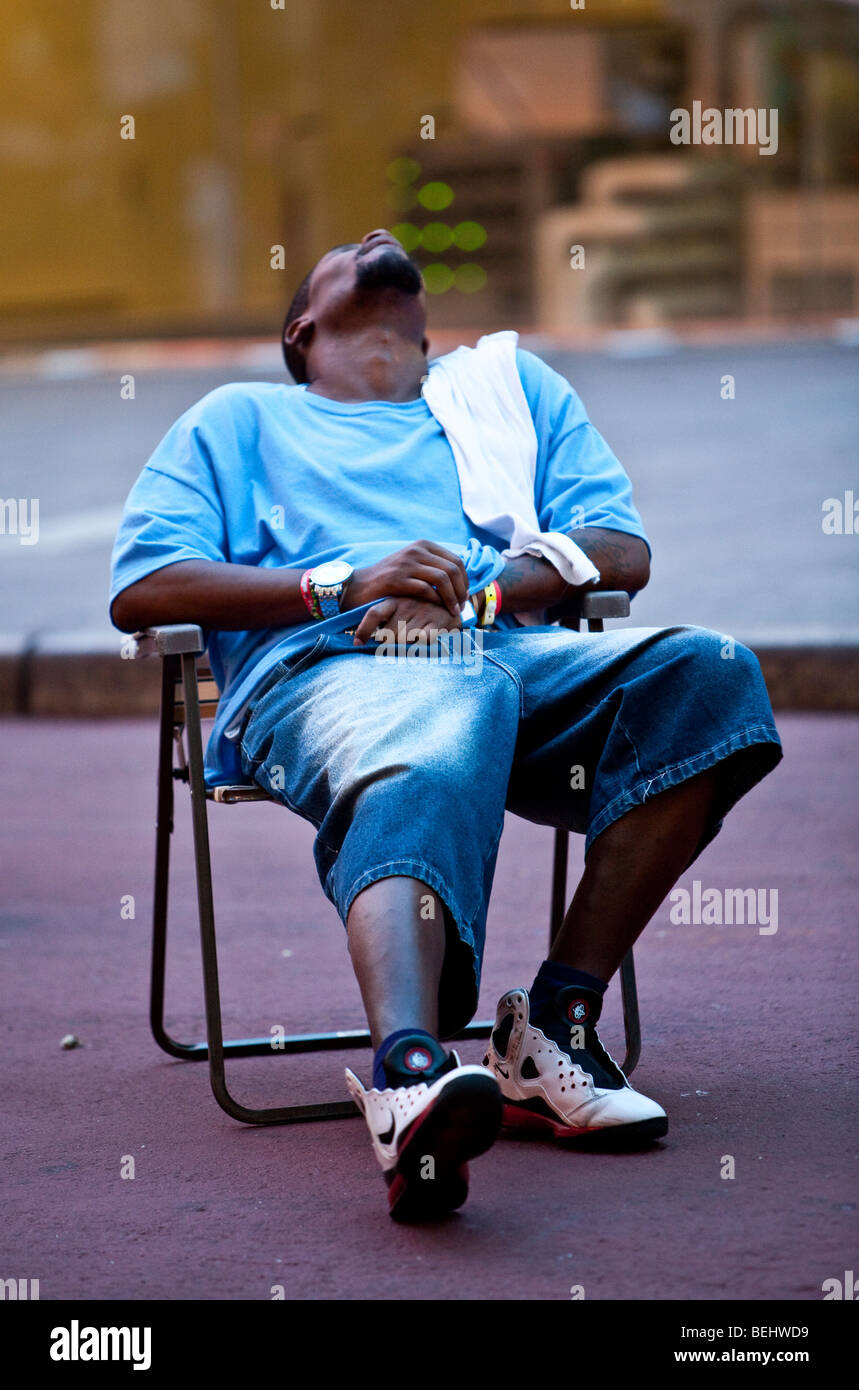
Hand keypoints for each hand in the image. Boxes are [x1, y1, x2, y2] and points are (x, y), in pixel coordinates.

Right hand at [345, 541, 467, 618]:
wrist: (359, 586)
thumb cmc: (390, 579)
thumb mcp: (413, 564)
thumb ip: (433, 565)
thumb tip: (461, 577)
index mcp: (423, 545)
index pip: (456, 560)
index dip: (465, 580)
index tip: (465, 595)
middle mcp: (416, 550)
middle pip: (452, 569)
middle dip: (462, 590)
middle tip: (463, 605)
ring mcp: (406, 563)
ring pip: (442, 579)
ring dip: (453, 597)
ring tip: (455, 610)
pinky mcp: (398, 579)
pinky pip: (427, 589)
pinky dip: (437, 601)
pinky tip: (440, 609)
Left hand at [352, 596, 460, 645]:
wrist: (451, 605)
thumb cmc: (419, 613)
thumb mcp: (399, 611)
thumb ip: (382, 622)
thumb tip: (360, 642)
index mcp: (394, 600)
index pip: (374, 613)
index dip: (363, 629)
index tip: (357, 644)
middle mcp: (407, 603)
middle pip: (388, 634)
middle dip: (390, 645)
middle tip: (396, 647)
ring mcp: (423, 612)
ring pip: (404, 639)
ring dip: (405, 648)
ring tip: (411, 645)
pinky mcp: (438, 622)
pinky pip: (422, 641)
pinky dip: (420, 647)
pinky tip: (422, 645)